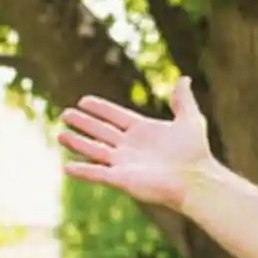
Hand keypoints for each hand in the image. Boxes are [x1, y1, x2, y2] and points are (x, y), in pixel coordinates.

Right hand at [58, 77, 212, 210]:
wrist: (196, 179)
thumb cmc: (195, 152)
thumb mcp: (190, 119)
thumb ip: (183, 99)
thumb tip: (185, 78)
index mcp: (143, 131)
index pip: (116, 117)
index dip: (100, 109)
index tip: (84, 100)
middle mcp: (130, 147)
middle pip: (101, 132)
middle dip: (83, 123)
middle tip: (66, 114)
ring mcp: (124, 164)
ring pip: (95, 150)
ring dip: (77, 143)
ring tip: (60, 134)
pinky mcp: (121, 179)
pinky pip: (97, 174)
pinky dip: (82, 170)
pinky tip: (66, 166)